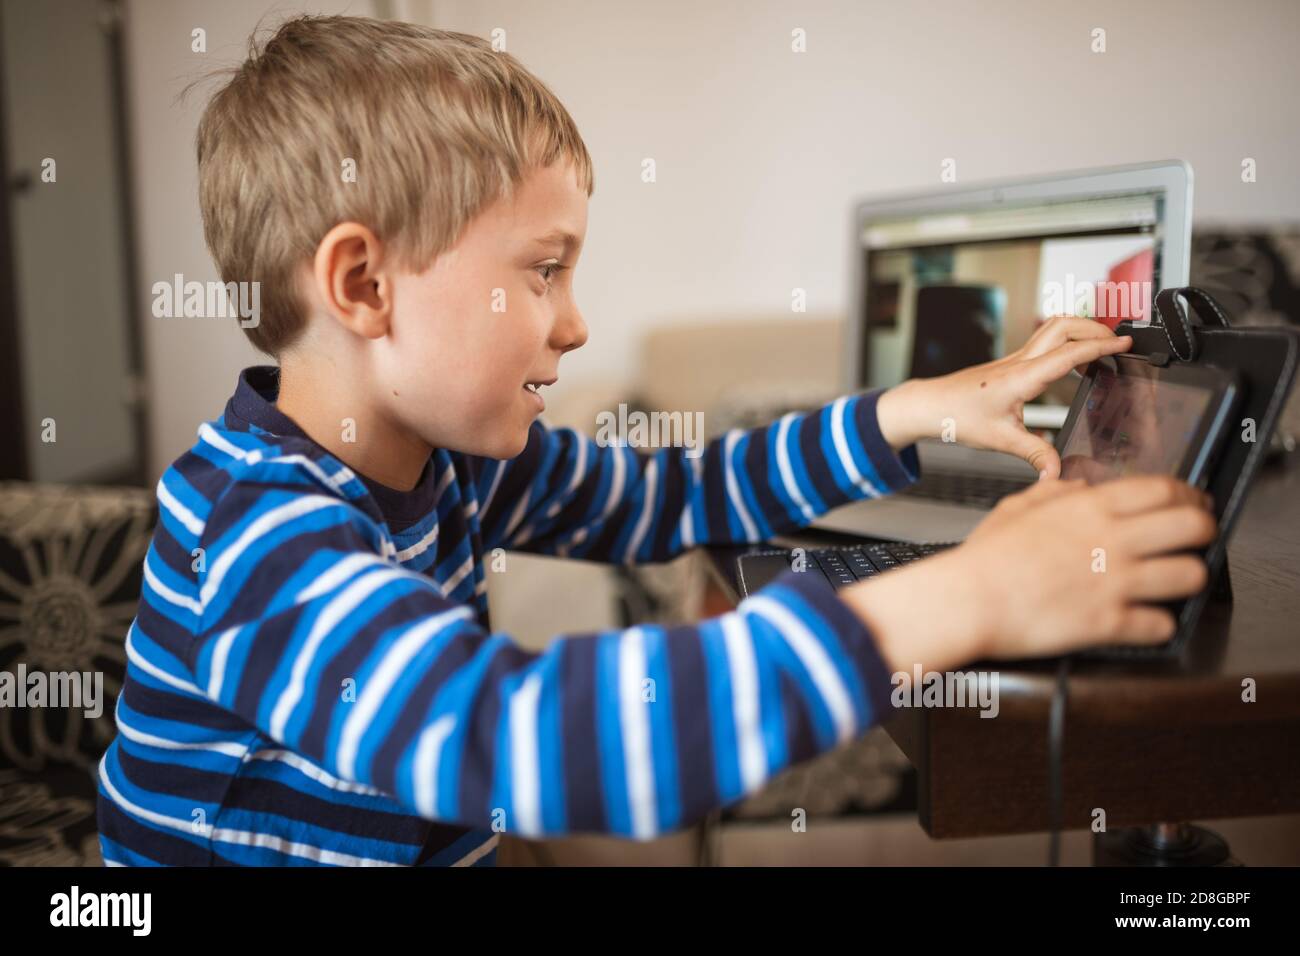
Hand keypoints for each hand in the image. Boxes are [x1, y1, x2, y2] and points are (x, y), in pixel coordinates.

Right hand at [839, 475, 1215, 671]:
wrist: (967, 600)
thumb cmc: (984, 559)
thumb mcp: (1017, 507)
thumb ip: (1056, 493)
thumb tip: (1079, 486)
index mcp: (1089, 508)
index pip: (1165, 489)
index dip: (1189, 494)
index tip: (1190, 502)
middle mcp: (1111, 540)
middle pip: (1192, 525)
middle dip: (1204, 530)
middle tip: (1198, 538)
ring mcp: (1114, 582)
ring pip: (1190, 575)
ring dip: (1190, 577)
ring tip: (1178, 580)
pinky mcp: (1109, 623)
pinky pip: (1161, 624)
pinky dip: (1159, 624)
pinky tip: (1148, 619)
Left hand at [876, 317, 1132, 477]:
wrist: (930, 405)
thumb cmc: (957, 417)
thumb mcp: (1000, 440)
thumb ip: (1035, 455)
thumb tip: (1057, 473)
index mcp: (1020, 378)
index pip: (1068, 353)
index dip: (1100, 347)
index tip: (1125, 344)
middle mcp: (1020, 362)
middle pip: (1063, 325)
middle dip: (1095, 328)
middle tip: (1119, 342)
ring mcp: (1015, 358)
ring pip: (1053, 328)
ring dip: (1081, 330)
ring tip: (1104, 347)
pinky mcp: (1012, 362)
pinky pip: (1045, 342)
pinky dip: (1068, 342)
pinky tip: (1076, 360)